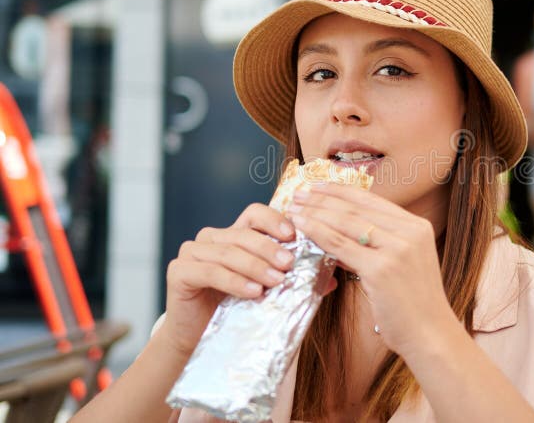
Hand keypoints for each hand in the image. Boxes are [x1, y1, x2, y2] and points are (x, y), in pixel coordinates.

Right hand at [162, 203, 325, 355]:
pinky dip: (234, 281)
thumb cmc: (237, 312)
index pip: (255, 213)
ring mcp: (192, 252)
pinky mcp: (179, 272)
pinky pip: (210, 271)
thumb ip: (296, 279)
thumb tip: (334, 279)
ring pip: (229, 251)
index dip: (274, 220)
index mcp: (234, 234)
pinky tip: (253, 292)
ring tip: (276, 282)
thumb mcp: (269, 290)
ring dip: (256, 266)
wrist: (199, 340)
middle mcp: (211, 237)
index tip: (294, 235)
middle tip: (290, 264)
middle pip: (244, 232)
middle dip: (270, 248)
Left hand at [286, 183, 454, 354]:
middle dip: (323, 199)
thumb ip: (381, 245)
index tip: (318, 187)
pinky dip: (318, 233)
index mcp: (417, 226)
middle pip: (357, 208)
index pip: (372, 200)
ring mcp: (397, 249)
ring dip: (316, 212)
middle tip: (298, 195)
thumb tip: (343, 233)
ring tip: (295, 209)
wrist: (431, 335)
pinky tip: (302, 228)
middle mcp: (410, 231)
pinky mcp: (381, 269)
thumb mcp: (405, 263)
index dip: (342, 191)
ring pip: (347, 222)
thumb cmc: (414, 305)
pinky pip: (341, 245)